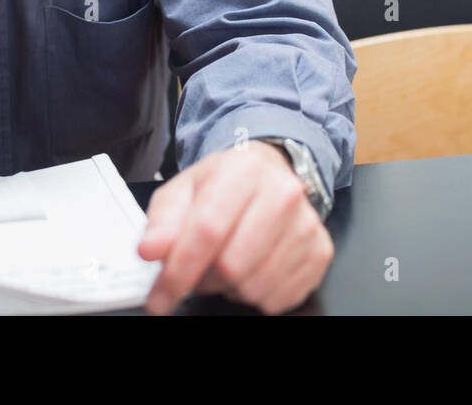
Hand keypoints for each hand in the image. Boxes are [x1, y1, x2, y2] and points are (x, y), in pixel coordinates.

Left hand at [138, 141, 333, 314]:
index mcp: (244, 171)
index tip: (159, 297)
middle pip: (231, 266)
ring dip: (230, 288)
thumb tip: (151, 250)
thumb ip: (162, 222)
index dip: (178, 271)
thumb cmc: (224, 185)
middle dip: (204, 279)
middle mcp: (283, 193)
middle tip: (199, 267)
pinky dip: (257, 294)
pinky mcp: (320, 252)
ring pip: (255, 287)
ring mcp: (307, 224)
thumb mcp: (183, 192)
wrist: (268, 174)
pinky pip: (279, 299)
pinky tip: (252, 268)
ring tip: (228, 262)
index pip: (208, 230)